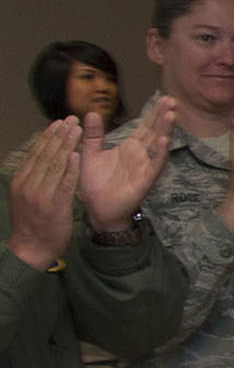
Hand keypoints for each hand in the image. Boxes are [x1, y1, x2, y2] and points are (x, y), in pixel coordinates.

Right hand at [8, 120, 80, 268]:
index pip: (36, 153)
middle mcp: (29, 185)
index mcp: (21, 181)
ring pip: (55, 165)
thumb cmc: (33, 223)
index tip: (58, 122)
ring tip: (77, 130)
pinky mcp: (55, 206)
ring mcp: (41, 195)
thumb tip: (41, 159)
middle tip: (70, 119)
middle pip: (45, 155)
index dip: (47, 136)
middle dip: (59, 135)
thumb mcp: (26, 196)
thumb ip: (33, 178)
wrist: (31, 249)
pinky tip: (77, 156)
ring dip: (67, 146)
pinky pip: (64, 184)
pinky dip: (71, 169)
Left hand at [77, 99, 174, 233]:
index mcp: (130, 147)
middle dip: (164, 115)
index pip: (145, 126)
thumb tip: (90, 112)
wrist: (97, 209)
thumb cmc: (95, 184)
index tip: (163, 97)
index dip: (154, 112)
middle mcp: (141, 154)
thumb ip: (93, 135)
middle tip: (172, 99)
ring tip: (172, 114)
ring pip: (159, 145)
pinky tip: (165, 140)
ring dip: (166, 130)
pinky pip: (155, 165)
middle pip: (155, 131)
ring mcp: (145, 166)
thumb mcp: (90, 154)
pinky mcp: (145, 180)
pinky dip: (161, 153)